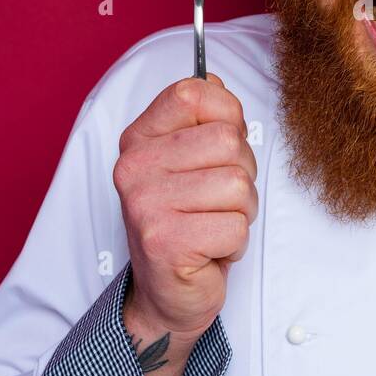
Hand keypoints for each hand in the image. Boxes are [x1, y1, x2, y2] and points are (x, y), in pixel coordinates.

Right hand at [113, 73, 257, 344]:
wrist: (168, 294)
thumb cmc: (189, 222)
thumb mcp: (192, 161)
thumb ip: (203, 118)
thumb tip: (214, 81)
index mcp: (139, 138)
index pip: (195, 91)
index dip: (227, 118)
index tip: (218, 151)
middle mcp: (134, 166)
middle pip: (229, 141)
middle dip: (241, 174)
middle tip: (216, 202)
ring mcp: (145, 203)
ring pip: (238, 185)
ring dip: (240, 213)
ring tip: (213, 225)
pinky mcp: (164, 241)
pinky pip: (236, 226)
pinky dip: (235, 243)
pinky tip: (209, 250)